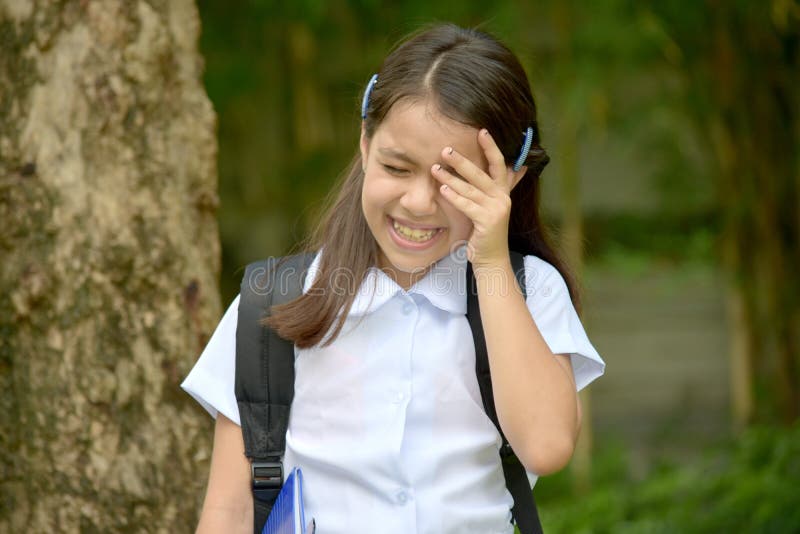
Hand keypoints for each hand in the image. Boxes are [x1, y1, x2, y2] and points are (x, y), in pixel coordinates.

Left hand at [432, 129, 525, 267]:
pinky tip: (442, 189)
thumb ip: (505, 185)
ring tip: (435, 169)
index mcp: (503, 191)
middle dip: (462, 161)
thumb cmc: (488, 230)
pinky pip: (467, 205)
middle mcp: (502, 197)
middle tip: (445, 150)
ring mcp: (496, 209)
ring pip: (470, 189)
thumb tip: (519, 166)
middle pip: (481, 173)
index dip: (491, 147)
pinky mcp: (487, 221)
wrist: (491, 257)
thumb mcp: (495, 206)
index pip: (499, 163)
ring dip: (451, 178)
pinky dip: (454, 196)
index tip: (481, 131)